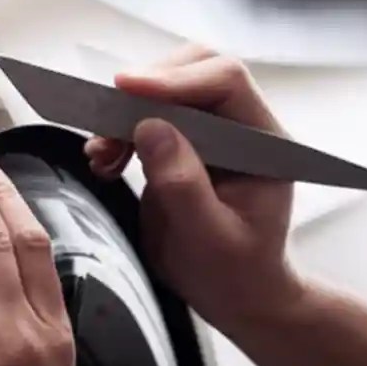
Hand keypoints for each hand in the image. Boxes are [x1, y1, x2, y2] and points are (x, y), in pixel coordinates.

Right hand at [84, 44, 304, 330]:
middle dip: (144, 89)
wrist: (235, 295)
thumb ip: (184, 185)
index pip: (226, 81)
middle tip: (106, 120)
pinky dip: (117, 130)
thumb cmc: (235, 274)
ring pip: (163, 90)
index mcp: (264, 142)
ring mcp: (208, 133)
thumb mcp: (211, 240)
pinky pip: (145, 117)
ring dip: (123, 112)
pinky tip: (105, 161)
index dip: (176, 79)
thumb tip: (151, 128)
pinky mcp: (179, 146)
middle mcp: (239, 126)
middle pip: (193, 71)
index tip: (126, 88)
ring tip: (102, 154)